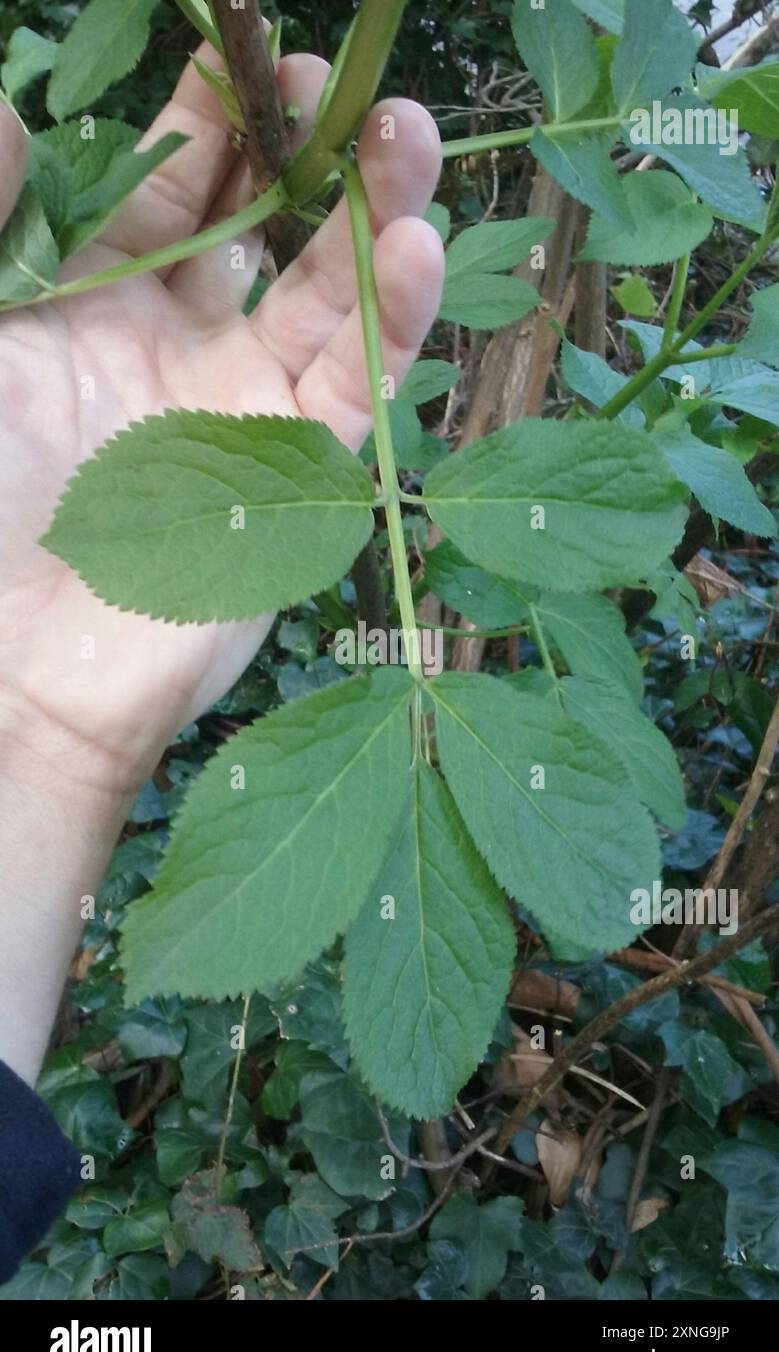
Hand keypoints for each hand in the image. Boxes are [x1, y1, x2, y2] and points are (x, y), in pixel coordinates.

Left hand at [0, 45, 442, 791]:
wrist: (7, 670)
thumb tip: (16, 104)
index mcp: (87, 309)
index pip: (168, 190)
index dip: (208, 117)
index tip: (247, 40)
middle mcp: (173, 350)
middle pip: (264, 229)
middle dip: (309, 152)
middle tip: (348, 82)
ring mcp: (240, 415)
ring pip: (328, 297)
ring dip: (375, 215)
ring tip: (409, 134)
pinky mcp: (294, 481)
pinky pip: (360, 389)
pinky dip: (393, 321)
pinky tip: (415, 247)